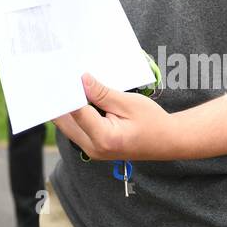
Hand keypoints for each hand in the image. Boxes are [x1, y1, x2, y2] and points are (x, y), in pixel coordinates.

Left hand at [52, 73, 176, 161]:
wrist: (167, 141)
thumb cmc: (152, 121)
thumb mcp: (128, 102)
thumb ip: (102, 93)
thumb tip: (81, 80)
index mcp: (104, 138)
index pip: (75, 111)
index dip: (67, 92)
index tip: (61, 75)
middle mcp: (93, 149)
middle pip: (65, 121)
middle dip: (62, 99)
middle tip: (59, 76)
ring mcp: (92, 151)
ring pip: (67, 126)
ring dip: (67, 107)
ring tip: (68, 84)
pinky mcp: (92, 148)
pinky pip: (76, 129)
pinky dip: (74, 114)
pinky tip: (78, 97)